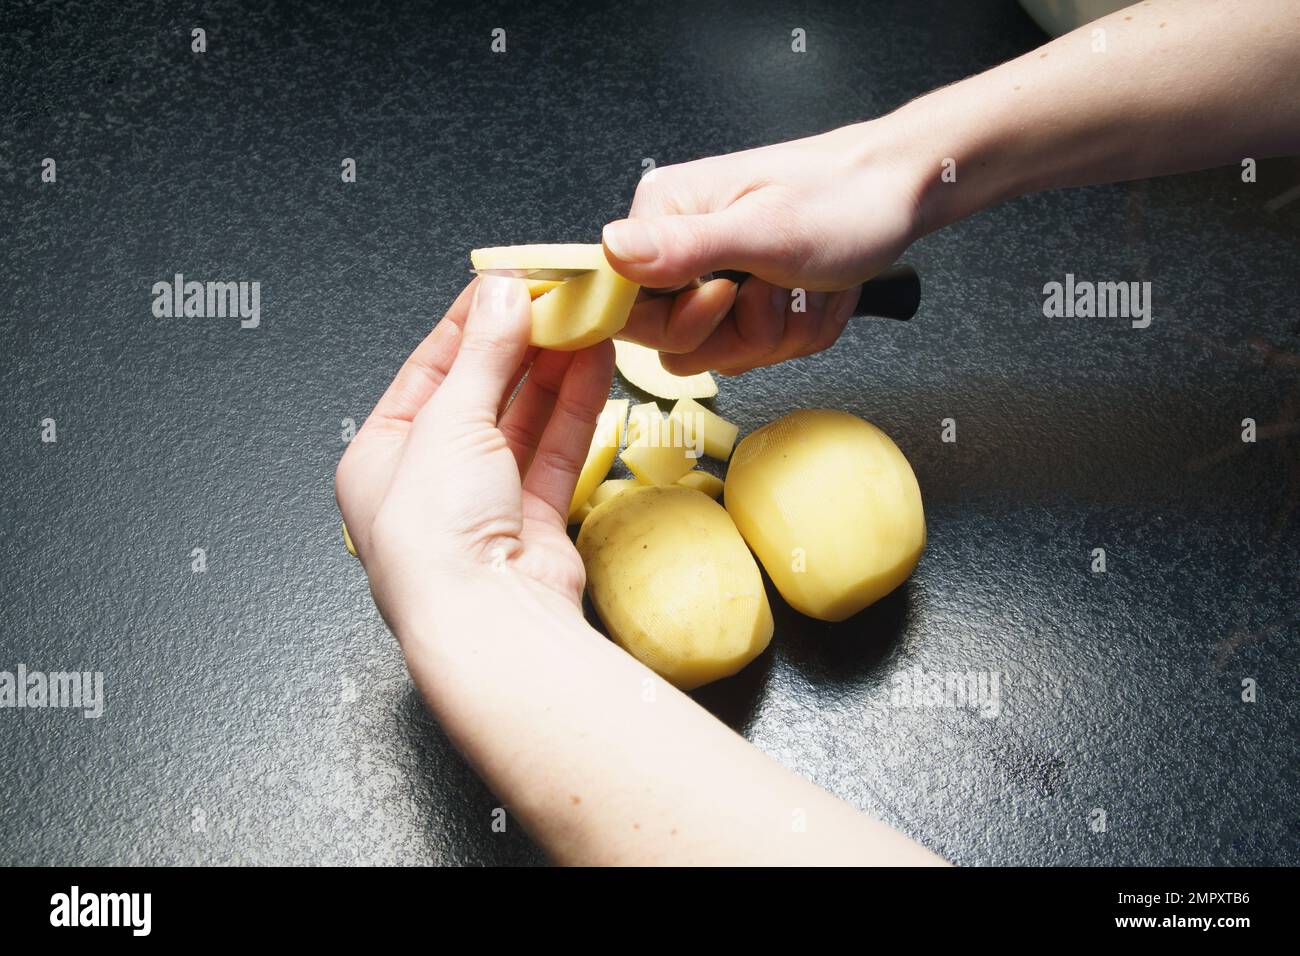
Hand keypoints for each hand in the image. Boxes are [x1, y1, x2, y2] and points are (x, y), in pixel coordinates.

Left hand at [334, 276, 613, 639]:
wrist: (487, 623)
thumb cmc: (437, 538)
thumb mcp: (450, 422)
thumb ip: (483, 355)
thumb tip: (501, 294)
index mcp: (380, 457)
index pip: (428, 370)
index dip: (469, 324)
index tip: (507, 284)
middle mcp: (428, 482)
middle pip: (479, 395)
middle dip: (519, 346)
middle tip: (556, 300)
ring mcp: (482, 505)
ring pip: (522, 423)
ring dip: (554, 373)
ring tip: (585, 323)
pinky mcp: (531, 524)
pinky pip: (554, 454)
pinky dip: (575, 411)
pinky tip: (595, 368)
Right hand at [603, 120, 924, 374]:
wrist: (899, 193)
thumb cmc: (842, 198)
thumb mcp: (766, 230)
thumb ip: (684, 246)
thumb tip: (608, 251)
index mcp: (664, 215)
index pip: (627, 308)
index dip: (684, 322)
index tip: (731, 295)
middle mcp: (677, 246)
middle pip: (677, 342)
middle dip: (746, 330)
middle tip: (782, 286)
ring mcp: (712, 276)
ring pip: (723, 351)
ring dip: (781, 331)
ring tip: (808, 283)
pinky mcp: (744, 299)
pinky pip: (757, 348)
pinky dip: (797, 330)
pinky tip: (816, 292)